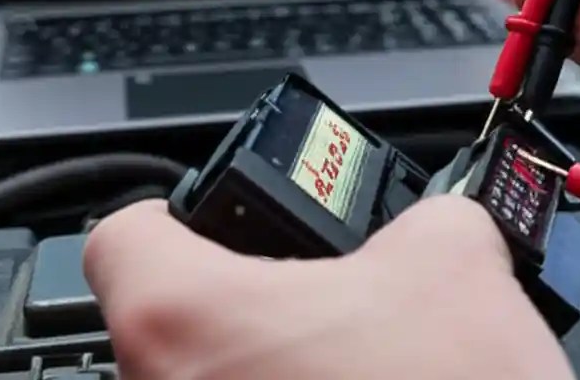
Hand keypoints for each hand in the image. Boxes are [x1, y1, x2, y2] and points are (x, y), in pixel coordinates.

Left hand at [84, 197, 573, 379]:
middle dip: (248, 304)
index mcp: (186, 319)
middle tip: (317, 299)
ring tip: (354, 365)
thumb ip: (425, 216)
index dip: (173, 216)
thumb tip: (434, 226)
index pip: (122, 240)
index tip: (210, 219)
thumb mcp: (457, 262)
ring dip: (269, 371)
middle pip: (169, 325)